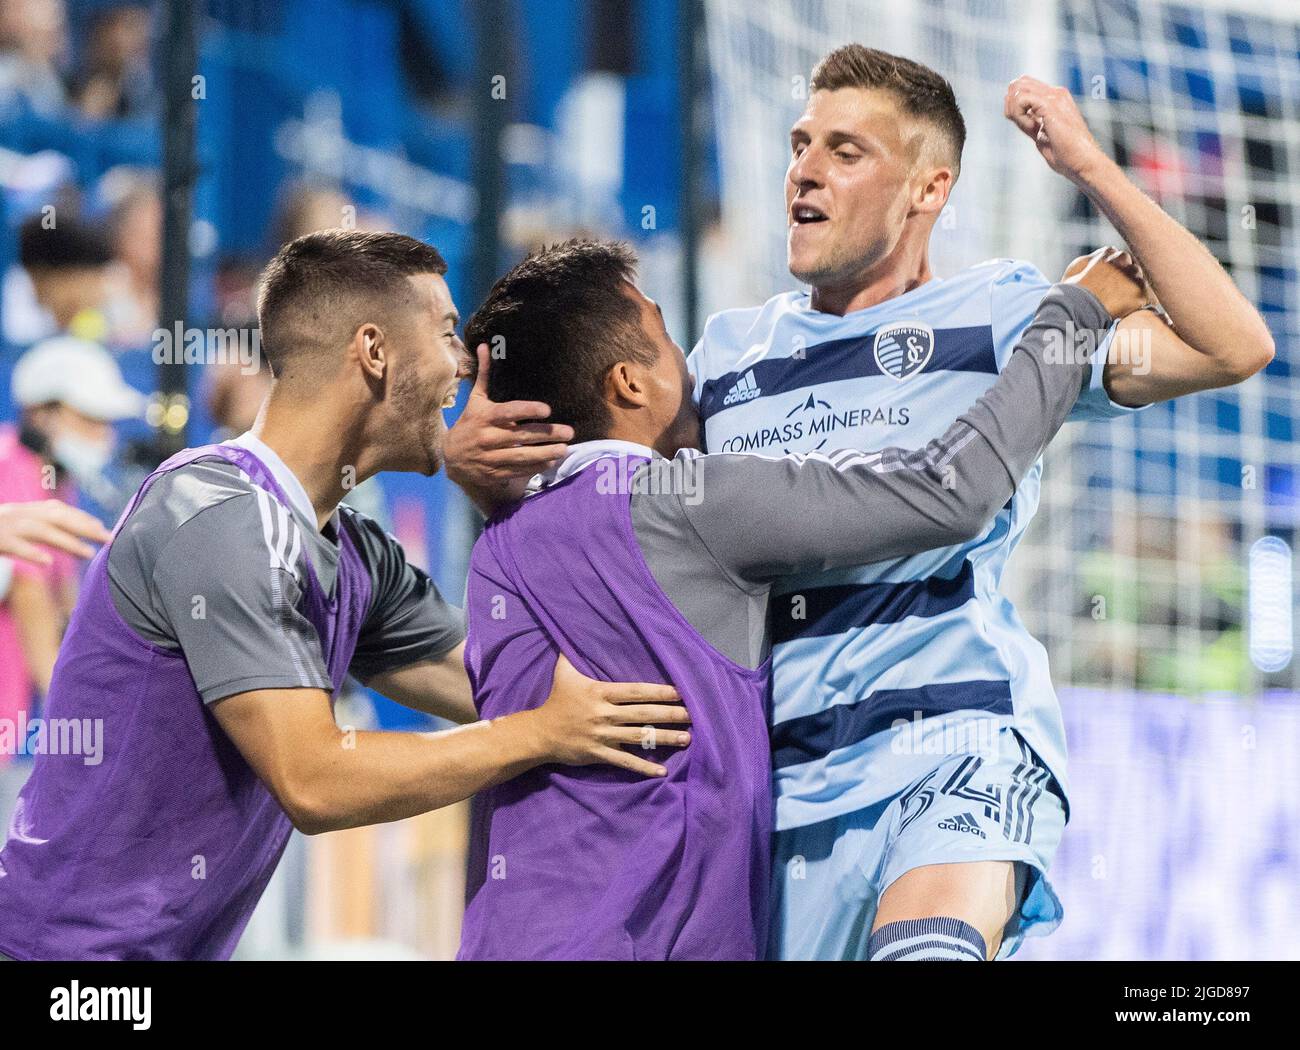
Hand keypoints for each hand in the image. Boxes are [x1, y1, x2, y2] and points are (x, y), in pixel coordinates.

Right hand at [0, 499, 110, 565]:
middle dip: (85, 527)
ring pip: (42, 531)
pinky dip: (31, 553)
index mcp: (22, 510)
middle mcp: (17, 514)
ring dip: (68, 542)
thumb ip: (35, 531)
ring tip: (90, 554)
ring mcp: (5, 526)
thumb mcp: (10, 525)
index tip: (101, 527)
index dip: (80, 517)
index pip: (56, 510)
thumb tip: (69, 545)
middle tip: (109, 539)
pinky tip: (48, 562)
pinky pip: (14, 546)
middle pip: (56, 518)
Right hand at [443, 344, 573, 514]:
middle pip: (520, 436)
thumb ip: (484, 375)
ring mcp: (490, 458)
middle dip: (546, 434)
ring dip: (545, 453)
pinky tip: (551, 461)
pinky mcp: (494, 474)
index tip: (547, 410)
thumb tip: (485, 346)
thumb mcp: (475, 400)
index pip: (508, 412)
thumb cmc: (469, 423)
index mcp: (484, 417)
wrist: (450, 456)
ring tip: (564, 448)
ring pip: (521, 456)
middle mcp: (487, 437)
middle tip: (569, 431)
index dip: (527, 410)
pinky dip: (535, 467)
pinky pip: (518, 471)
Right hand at [530, 653, 689, 776]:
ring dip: (664, 738)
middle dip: (669, 714)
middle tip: (693, 714)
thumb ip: (574, 652)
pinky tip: (662, 771)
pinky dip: (644, 768)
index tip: (680, 692)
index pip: (635, 691)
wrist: (539, 733)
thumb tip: (575, 628)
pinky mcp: (599, 754)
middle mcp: (604, 714)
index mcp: (600, 693)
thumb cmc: (556, 700)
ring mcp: (602, 736)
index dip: (658, 692)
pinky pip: (625, 762)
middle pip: (643, 713)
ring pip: (639, 738)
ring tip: (686, 738)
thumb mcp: (564, 672)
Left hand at [1004, 75, 1111, 185]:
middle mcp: (1055, 93)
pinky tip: (1030, 128)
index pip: (1025, 85)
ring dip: (1014, 111)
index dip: (1013, 104)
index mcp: (1055, 98)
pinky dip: (1019, 116)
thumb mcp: (1041, 134)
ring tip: (1028, 127)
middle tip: (1020, 124)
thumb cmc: (1066, 154)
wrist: (1082, 161)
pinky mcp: (1051, 105)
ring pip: (1017, 89)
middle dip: (1010, 105)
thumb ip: (1029, 122)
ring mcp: (1054, 97)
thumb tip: (1013, 114)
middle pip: (1018, 83)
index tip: (1021, 123)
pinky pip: (1021, 100)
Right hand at [1061, 246, 1153, 318]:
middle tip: (1120, 293)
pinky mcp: (1140, 292)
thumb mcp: (1075, 267)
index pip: (1120, 258)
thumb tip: (1099, 258)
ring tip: (1127, 303)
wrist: (1077, 307)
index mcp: (1108, 253)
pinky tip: (1136, 309)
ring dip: (1137, 290)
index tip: (1112, 281)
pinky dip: (1145, 303)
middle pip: (1134, 267)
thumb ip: (1091, 259)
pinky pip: (1150, 298)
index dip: (1117, 271)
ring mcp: (1134, 275)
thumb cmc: (1072, 290)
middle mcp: (1124, 259)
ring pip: (1143, 281)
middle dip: (1129, 278)